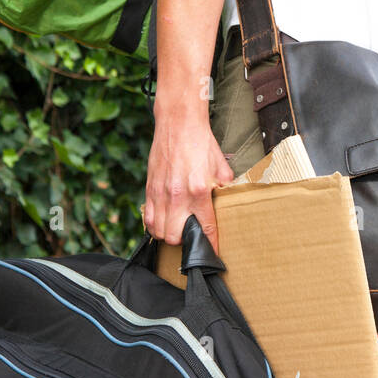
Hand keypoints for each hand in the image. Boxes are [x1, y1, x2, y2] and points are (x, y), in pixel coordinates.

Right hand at [144, 118, 234, 253]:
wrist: (178, 123)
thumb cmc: (200, 143)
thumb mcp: (221, 166)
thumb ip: (225, 187)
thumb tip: (229, 201)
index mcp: (199, 190)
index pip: (206, 228)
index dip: (211, 245)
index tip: (213, 253)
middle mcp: (177, 196)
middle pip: (175, 238)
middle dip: (185, 241)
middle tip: (192, 234)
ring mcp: (160, 193)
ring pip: (158, 232)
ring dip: (168, 234)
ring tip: (178, 228)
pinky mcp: (149, 189)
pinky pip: (148, 218)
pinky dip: (155, 225)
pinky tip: (164, 219)